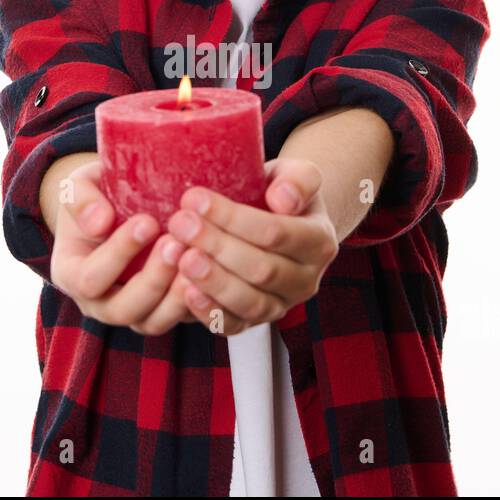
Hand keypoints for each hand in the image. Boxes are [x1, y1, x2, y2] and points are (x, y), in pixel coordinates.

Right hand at [51, 158, 198, 335]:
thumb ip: (80, 199)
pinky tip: (215, 274)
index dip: (118, 254)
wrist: (119, 207)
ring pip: (154, 322)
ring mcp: (133, 313)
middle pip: (123, 310)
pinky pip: (181, 320)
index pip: (90, 279)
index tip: (147, 222)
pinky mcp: (164, 313)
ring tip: (198, 260)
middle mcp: (99, 303)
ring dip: (177, 297)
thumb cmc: (97, 195)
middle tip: (177, 243)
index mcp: (72, 274)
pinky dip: (199, 303)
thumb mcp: (79, 186)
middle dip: (152, 279)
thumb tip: (99, 222)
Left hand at [165, 158, 338, 335]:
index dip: (234, 218)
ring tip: (181, 257)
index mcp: (319, 242)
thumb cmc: (279, 193)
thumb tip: (283, 199)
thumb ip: (299, 179)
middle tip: (180, 223)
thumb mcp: (296, 173)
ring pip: (250, 303)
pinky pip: (234, 326)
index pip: (276, 233)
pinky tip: (186, 290)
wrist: (277, 220)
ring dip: (212, 281)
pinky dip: (209, 312)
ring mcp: (282, 305)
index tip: (196, 198)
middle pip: (262, 270)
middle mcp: (307, 280)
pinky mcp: (255, 322)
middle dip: (217, 246)